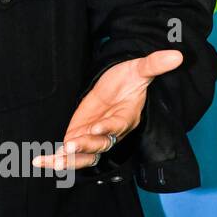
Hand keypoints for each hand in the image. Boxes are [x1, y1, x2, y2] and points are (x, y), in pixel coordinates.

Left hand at [32, 49, 183, 170]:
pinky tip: (39, 161)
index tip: (99, 126)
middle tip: (71, 146)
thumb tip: (177, 55)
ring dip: (71, 159)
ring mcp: (95, 137)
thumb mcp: (138, 69)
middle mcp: (112, 132)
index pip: (119, 124)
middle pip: (101, 144)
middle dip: (87, 146)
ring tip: (54, 160)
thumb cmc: (128, 79)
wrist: (115, 87)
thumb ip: (153, 64)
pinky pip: (70, 154)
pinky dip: (56, 159)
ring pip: (86, 155)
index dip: (110, 127)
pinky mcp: (80, 138)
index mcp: (126, 116)